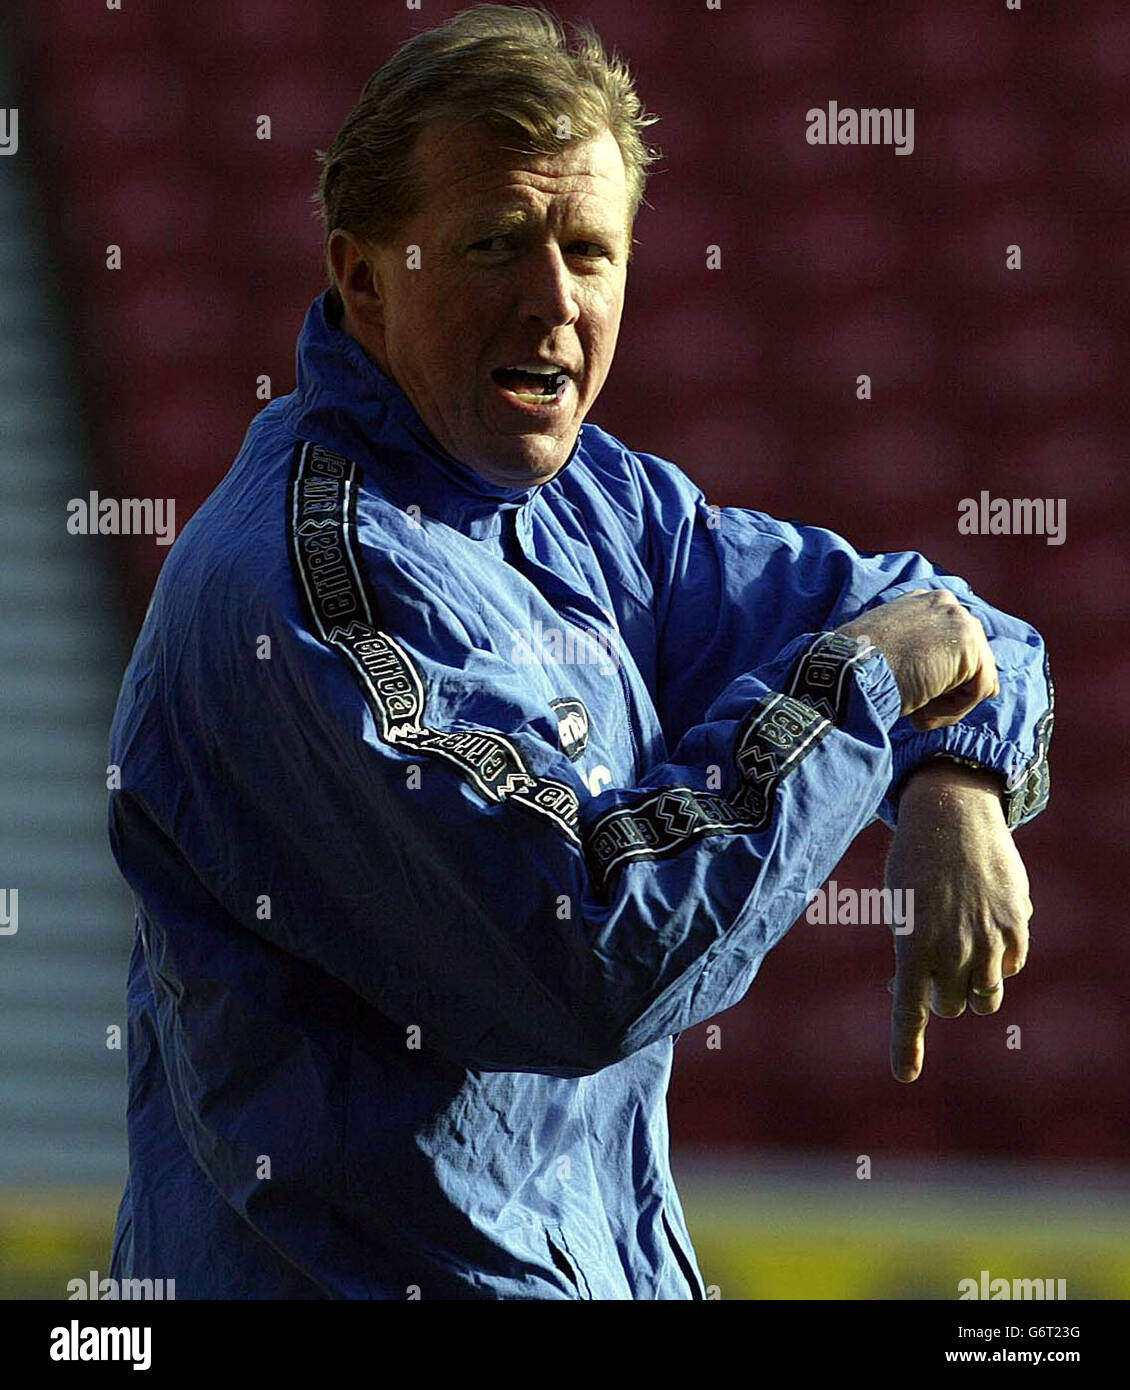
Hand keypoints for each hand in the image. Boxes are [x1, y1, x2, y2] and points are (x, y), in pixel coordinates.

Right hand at [836, 589, 998, 730]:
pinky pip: (981, 689)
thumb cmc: (857, 670)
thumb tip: (937, 675)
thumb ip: (915, 650)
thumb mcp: (886, 650)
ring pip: (978, 676)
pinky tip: (923, 713)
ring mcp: (960, 619)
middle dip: (947, 690)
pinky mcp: (970, 644)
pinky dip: (954, 711)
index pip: (952, 643)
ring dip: (949, 704)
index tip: (912, 693)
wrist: (847, 673)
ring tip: (918, 713)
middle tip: (915, 708)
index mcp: (922, 601)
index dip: (939, 677)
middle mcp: (945, 603)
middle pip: (971, 659)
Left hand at [885, 762, 1031, 1082]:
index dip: (906, 1047)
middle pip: (949, 1007)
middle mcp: (952, 951)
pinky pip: (1012, 965)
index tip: (904, 1076)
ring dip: (972, 986)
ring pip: (984, 996)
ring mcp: (989, 941)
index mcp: (912, 946)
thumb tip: (919, 989)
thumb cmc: (914, 863)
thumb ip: (913, 952)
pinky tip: (987, 929)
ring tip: (960, 955)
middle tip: (929, 966)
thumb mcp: (900, 908)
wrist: (951, 816)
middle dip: (939, 994)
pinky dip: (1000, 958)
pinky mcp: (1016, 927)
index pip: (909, 1012)